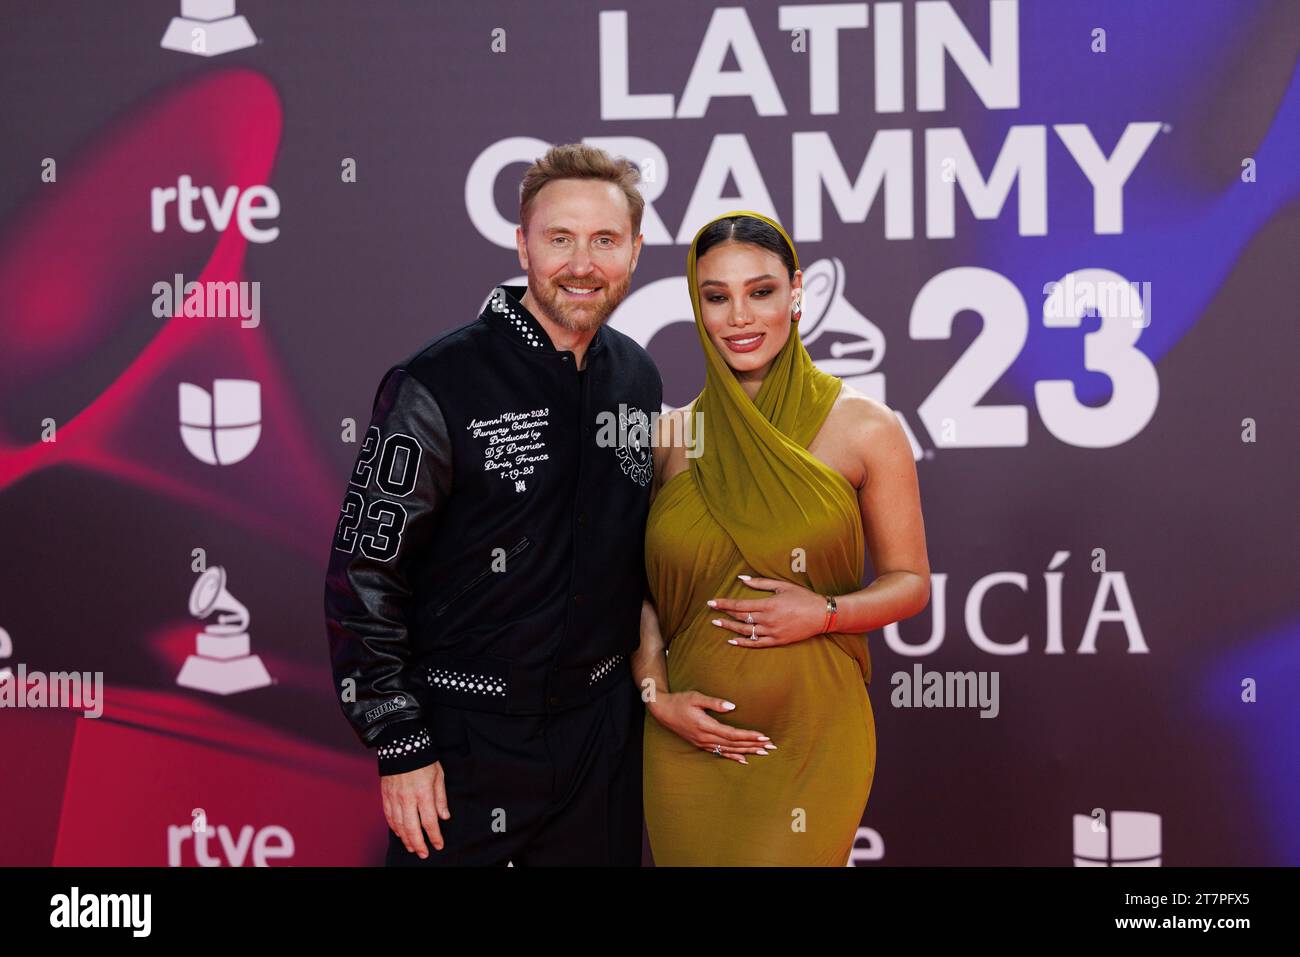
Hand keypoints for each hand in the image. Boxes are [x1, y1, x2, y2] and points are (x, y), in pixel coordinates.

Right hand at [381, 761, 449, 857]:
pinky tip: (400, 833)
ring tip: (412, 847)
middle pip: (412, 828)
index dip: (434, 836)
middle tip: (424, 853)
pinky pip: (389, 817)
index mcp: (423, 793)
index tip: (438, 845)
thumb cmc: (423, 759)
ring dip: (406, 839)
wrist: (402, 744)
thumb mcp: (438, 775)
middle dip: (419, 844)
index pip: (430, 821)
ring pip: (399, 825)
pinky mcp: (386, 796)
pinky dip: (395, 828)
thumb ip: (440, 798)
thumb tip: (444, 817)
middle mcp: (407, 798)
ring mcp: (394, 798)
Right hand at [647, 690, 773, 763]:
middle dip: (753, 745)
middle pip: (734, 744)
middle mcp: (705, 738)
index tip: (763, 736)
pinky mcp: (701, 744)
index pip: (732, 734)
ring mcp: (703, 743)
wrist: (663, 711)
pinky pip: (720, 753)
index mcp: (706, 726)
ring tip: (763, 752)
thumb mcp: (695, 697)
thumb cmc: (680, 701)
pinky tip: (744, 759)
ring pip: (729, 750)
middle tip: (770, 746)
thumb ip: (714, 702)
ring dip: (747, 751)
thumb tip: (732, 707)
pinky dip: (733, 756)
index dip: (749, 736)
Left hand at [708, 574, 827, 647]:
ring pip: (745, 631)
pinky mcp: (777, 641)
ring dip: (730, 628)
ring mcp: (772, 632)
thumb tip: (742, 579)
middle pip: (740, 618)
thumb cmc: (803, 597)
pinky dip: (743, 642)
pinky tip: (732, 640)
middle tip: (711, 612)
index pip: (740, 605)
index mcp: (768, 605)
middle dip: (724, 614)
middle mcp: (768, 620)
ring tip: (717, 624)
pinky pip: (756, 643)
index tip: (712, 602)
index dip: (724, 604)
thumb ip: (760, 583)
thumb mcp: (782, 586)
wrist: (821, 615)